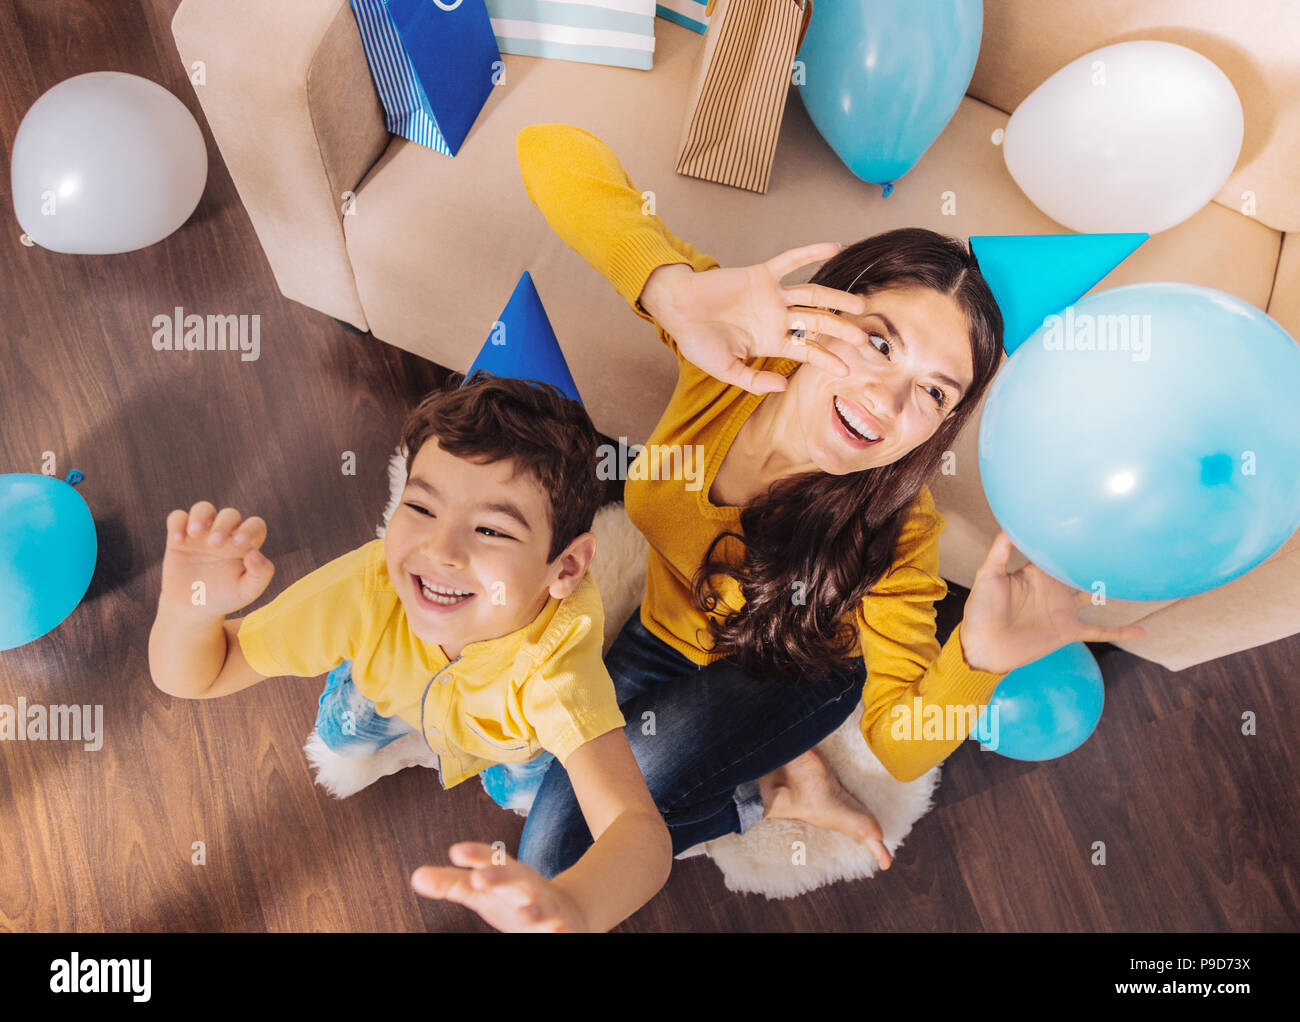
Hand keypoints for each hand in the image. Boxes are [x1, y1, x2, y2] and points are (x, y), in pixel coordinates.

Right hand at [160, 501, 273, 618]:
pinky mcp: (179, 538)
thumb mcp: (247, 592)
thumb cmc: (225, 597)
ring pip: (203, 508)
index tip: (239, 543)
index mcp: (245, 544)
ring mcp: (202, 534)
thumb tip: (255, 553)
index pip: (255, 525)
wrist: (192, 609)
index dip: (250, 529)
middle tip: (214, 544)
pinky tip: (178, 540)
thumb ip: (260, 574)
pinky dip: (177, 523)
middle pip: (229, 514)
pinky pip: (178, 517)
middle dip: (223, 524)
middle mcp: (225, 534)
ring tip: (195, 534)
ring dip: (200, 516)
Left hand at [412, 842, 588, 932]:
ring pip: (541, 908)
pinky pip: (562, 930)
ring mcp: (547, 909)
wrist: (568, 911)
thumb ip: (452, 883)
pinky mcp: (562, 928)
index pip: (492, 859)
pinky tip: (558, 932)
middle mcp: (527, 888)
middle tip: (480, 878)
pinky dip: (560, 931)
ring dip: (534, 910)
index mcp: (508, 874)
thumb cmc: (515, 899)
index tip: (456, 852)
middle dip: (500, 877)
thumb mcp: (483, 891)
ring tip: (525, 914)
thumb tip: (416, 876)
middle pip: (514, 879)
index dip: (476, 855)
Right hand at [645, 241, 871, 393]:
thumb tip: (784, 385)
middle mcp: (776, 318)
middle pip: (817, 322)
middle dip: (841, 330)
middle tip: (864, 338)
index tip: (846, 370)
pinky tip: (834, 246)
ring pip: (812, 295)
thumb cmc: (696, 341)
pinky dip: (811, 252)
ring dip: (836, 299)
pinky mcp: (761, 275)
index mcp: (770, 341)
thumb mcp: (725, 370)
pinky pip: (791, 261)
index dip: (826, 360)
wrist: (676, 309)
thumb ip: (753, 380)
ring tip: (860, 305)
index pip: (806, 350)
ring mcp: (771, 296)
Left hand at [960, 531, 1147, 674]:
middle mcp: (1054, 588)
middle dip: (1098, 558)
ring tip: (1137, 575)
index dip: (1073, 539)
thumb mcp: (988, 575)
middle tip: (1123, 541)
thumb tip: (1009, 523)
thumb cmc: (981, 610)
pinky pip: (1100, 631)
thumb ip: (1001, 550)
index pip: (1059, 551)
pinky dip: (1120, 632)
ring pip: (1094, 594)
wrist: (984, 646)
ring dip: (1113, 587)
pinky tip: (1142, 630)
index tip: (1092, 521)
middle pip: (1081, 570)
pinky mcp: (1068, 631)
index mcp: (1037, 572)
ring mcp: (1063, 610)